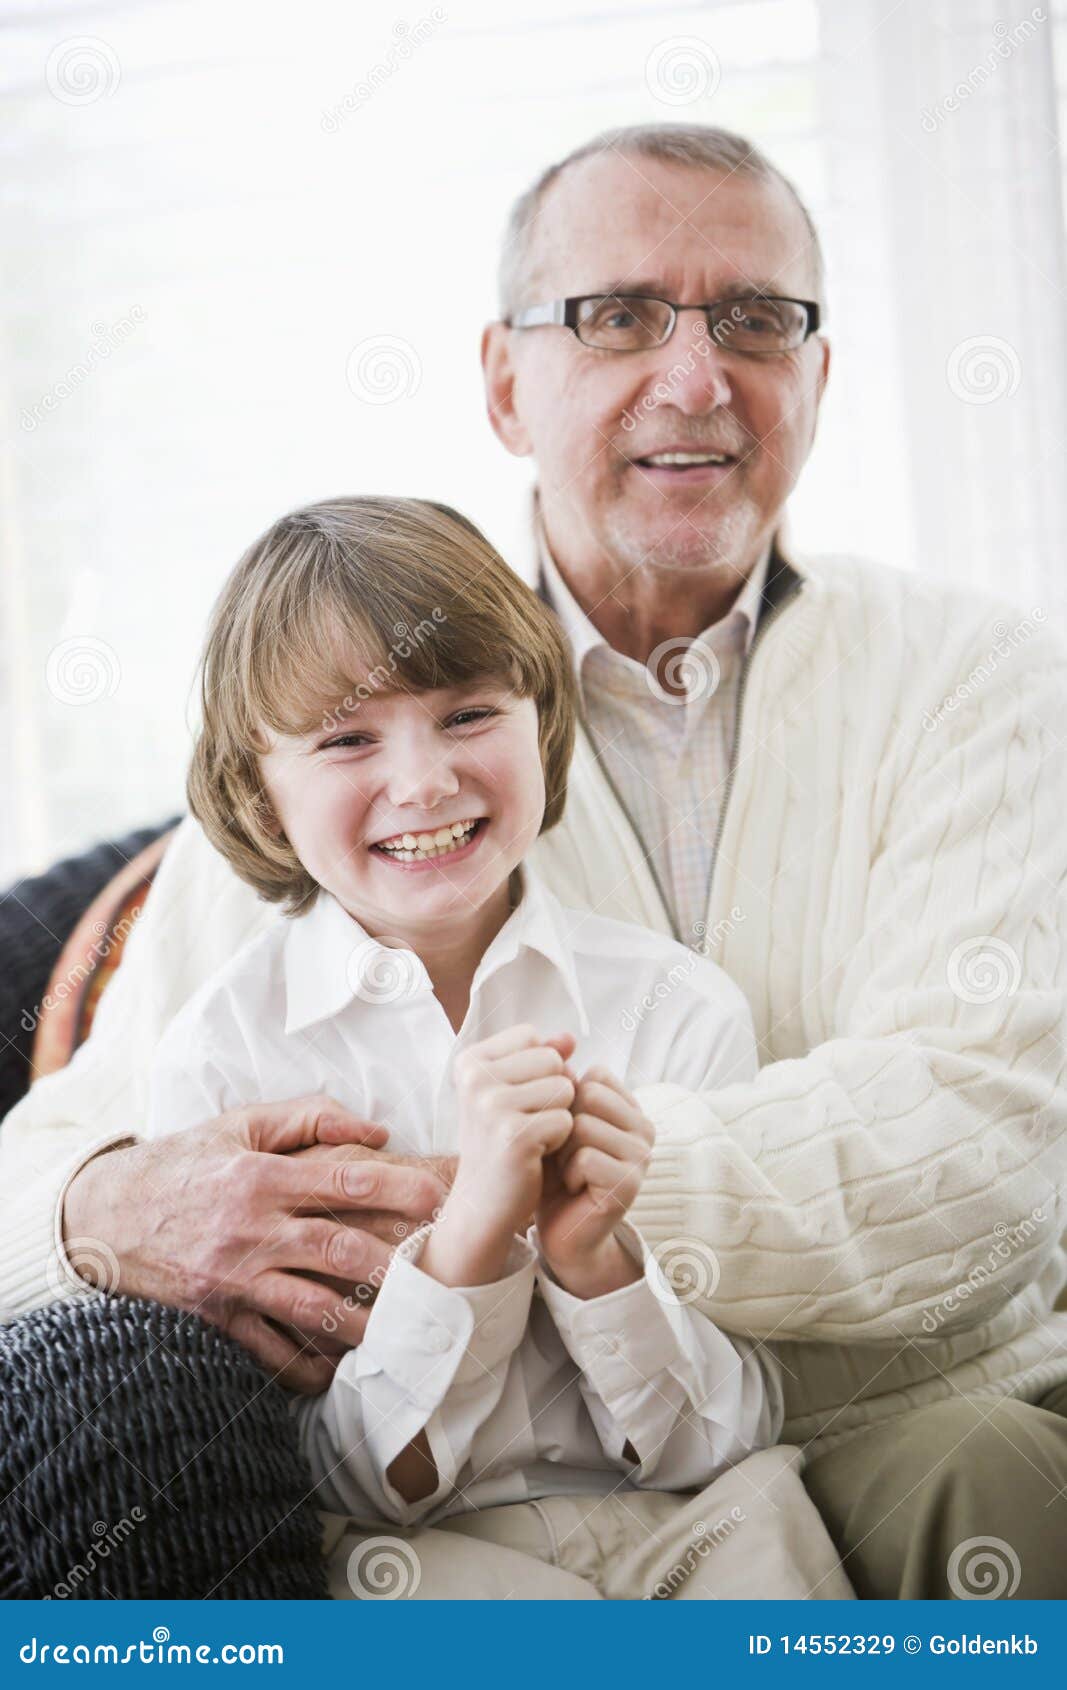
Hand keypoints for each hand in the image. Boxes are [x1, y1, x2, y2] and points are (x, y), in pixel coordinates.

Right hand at [62, 1094, 448, 1391]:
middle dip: (394, 1266)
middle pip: (337, 1252)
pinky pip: (270, 1353)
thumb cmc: (185, 1163)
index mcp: (261, 1177)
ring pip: (311, 1310)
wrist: (103, 1216)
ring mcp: (234, 1279)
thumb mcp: (240, 1125)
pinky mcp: (217, 1318)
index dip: (397, 1191)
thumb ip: (309, 1118)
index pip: (343, 1183)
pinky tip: (346, 1372)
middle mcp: (251, 1230)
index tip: (440, 1199)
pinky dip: (309, 1367)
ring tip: (407, 1333)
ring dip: (363, 1325)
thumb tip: (376, 1131)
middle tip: (441, 1276)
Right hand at [421, 1024, 575, 1286]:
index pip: (532, 1036)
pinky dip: (559, 1140)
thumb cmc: (502, 1143)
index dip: (539, 1069)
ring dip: (558, 1116)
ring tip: (530, 1137)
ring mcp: (492, 1106)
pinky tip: (534, 1155)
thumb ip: (541, 1058)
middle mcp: (475, 1078)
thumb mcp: (515, 1093)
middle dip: (553, 1091)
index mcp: (470, 1061)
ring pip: (564, 1088)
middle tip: (525, 1122)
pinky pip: (566, 1120)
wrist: (483, 1204)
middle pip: (552, 1060)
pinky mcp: (515, 1135)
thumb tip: (570, 1037)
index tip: (515, 1100)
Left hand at [537, 1066, 654, 1299]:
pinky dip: (568, 1174)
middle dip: (562, 1124)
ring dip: (562, 1151)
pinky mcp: (630, 1184)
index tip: (565, 1131)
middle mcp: (645, 1127)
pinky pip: (585, 1158)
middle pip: (588, 1096)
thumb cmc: (555, 1172)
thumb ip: (561, 1086)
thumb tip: (558, 1042)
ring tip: (568, 1172)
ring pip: (583, 1126)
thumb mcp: (556, 1122)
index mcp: (631, 1108)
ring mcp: (642, 1157)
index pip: (595, 1075)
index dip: (566, 1101)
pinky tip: (574, 1188)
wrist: (562, 1229)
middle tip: (564, 1154)